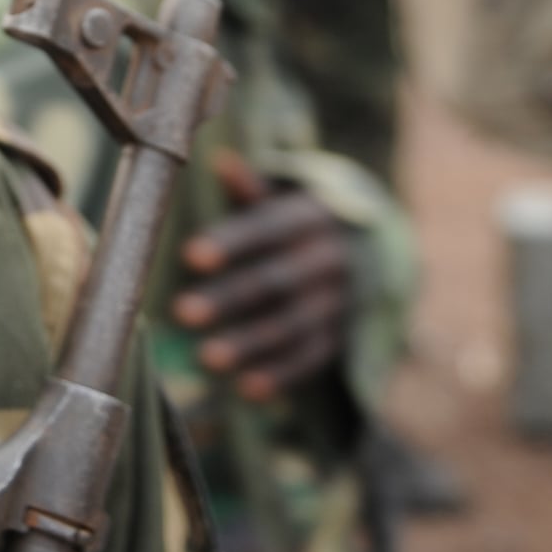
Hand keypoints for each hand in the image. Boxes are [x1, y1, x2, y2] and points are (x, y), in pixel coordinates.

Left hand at [170, 151, 351, 401]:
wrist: (369, 253)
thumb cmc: (296, 223)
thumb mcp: (281, 199)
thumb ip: (249, 190)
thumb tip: (222, 161)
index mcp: (311, 217)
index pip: (268, 228)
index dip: (231, 243)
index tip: (189, 256)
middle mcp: (330, 260)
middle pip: (278, 281)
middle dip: (230, 298)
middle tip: (182, 313)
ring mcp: (340, 302)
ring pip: (295, 325)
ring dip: (251, 344)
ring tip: (206, 359)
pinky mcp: (342, 338)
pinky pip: (313, 358)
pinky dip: (282, 375)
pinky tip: (247, 391)